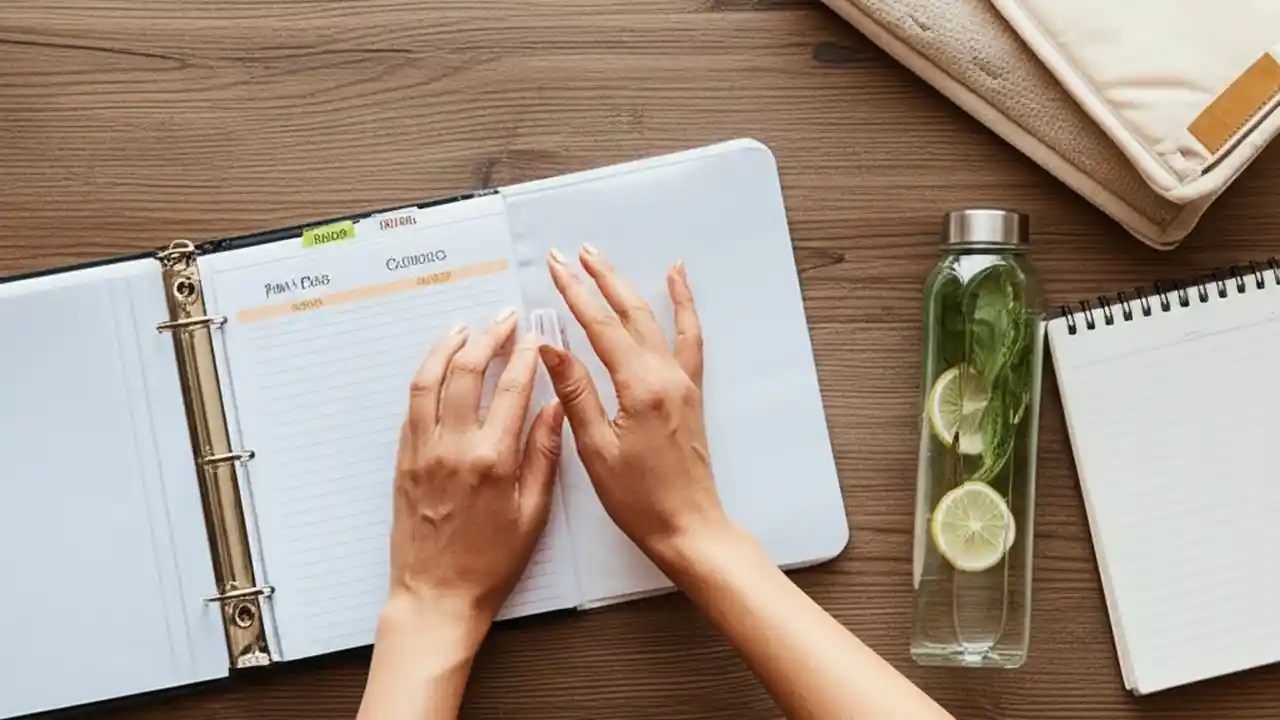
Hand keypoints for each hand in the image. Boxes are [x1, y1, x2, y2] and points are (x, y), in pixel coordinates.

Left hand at [388, 311, 563, 623]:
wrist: (436, 595)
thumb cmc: (491, 562)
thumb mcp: (534, 513)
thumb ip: (545, 455)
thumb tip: (555, 407)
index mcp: (493, 460)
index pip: (513, 389)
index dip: (526, 356)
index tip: (536, 338)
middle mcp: (453, 447)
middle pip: (468, 372)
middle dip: (488, 337)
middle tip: (504, 319)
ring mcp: (422, 450)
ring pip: (429, 380)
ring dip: (447, 346)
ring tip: (465, 327)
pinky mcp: (403, 459)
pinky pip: (411, 406)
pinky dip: (426, 377)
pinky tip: (439, 365)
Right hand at [539, 245, 729, 563]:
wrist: (688, 526)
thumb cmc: (639, 498)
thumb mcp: (595, 448)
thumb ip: (576, 393)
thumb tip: (551, 347)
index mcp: (641, 388)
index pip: (601, 328)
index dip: (576, 294)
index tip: (556, 267)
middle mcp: (667, 376)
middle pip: (629, 313)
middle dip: (599, 280)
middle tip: (573, 253)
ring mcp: (683, 381)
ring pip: (655, 319)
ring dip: (629, 287)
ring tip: (606, 260)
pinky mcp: (690, 392)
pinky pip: (689, 337)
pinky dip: (683, 306)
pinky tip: (678, 281)